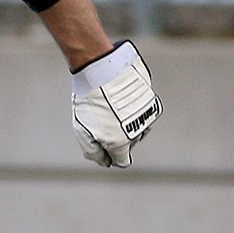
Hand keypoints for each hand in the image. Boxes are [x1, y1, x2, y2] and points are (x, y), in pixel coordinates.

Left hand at [69, 41, 160, 167]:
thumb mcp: (82, 130)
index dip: (112, 158)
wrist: (103, 70)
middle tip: (103, 120)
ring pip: (139, 128)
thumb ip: (93, 151)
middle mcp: (137, 132)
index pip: (122, 161)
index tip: (104, 148)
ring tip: (112, 108)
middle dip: (118, 138)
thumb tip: (105, 162)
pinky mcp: (151, 100)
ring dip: (128, 123)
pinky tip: (122, 99)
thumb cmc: (90, 100)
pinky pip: (144, 112)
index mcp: (120, 143)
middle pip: (129, 144)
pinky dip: (135, 109)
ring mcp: (146, 116)